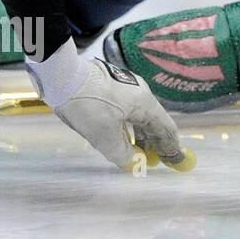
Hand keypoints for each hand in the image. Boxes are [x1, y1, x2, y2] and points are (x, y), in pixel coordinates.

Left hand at [46, 56, 194, 172]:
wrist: (63, 76)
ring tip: (141, 153)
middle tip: (159, 160)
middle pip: (154, 122)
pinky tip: (124, 137)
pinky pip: (128, 112)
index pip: (165, 128)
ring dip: (142, 136)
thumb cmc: (88, 105)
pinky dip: (130, 128)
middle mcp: (140, 94)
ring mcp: (127, 89)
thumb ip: (121, 152)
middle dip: (157, 143)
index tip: (176, 161)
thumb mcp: (103, 135)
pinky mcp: (112, 88)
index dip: (171, 146)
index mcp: (144, 103)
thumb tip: (134, 162)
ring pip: (139, 117)